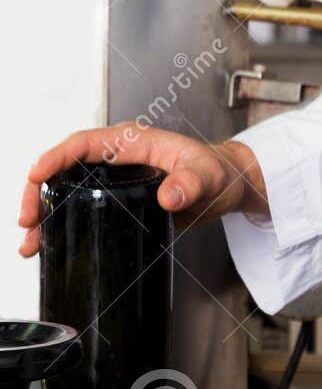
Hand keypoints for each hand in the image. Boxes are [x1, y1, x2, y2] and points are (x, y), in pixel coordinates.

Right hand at [17, 127, 266, 257]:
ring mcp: (111, 181)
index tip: (37, 174)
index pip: (84, 143)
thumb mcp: (206, 175)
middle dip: (39, 192)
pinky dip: (61, 226)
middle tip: (28, 220)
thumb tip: (170, 195)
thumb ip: (190, 183)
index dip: (56, 156)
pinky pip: (80, 209)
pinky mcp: (114, 201)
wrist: (225, 187)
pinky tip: (48, 246)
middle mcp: (115, 159)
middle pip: (64, 169)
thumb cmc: (216, 171)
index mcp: (131, 142)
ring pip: (66, 192)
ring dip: (45, 215)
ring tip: (31, 244)